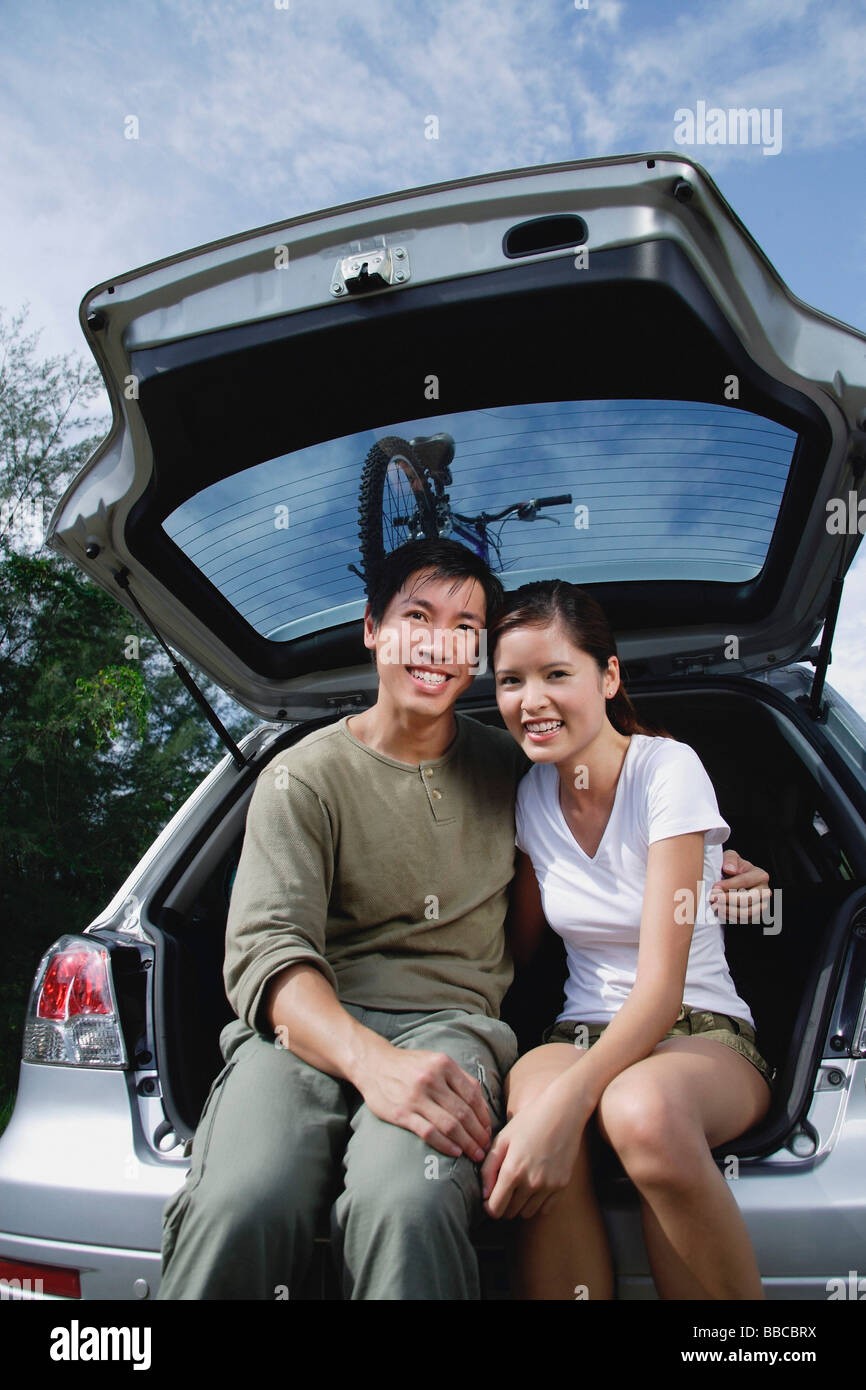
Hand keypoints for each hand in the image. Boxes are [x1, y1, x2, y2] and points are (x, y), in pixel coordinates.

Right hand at [355, 1040, 491, 1160]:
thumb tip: (481, 1103)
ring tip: (475, 1154)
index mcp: (443, 1065)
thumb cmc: (409, 1065)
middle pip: (463, 1113)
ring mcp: (416, 1097)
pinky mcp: (402, 1113)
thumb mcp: (435, 1060)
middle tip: (486, 1147)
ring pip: (449, 1125)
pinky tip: (455, 1152)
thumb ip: (457, 1078)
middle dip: (478, 1134)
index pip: (472, 1094)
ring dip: (466, 1143)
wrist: (373, 1064)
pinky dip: (445, 1145)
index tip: (489, 1130)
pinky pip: (429, 1133)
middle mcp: (431, 1079)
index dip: (483, 1116)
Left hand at [481, 1086, 585, 1219]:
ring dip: (520, 1205)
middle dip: (503, 1204)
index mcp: (513, 1171)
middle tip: (503, 1189)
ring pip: (527, 1213)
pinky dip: (537, 1204)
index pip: (495, 1208)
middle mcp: (531, 1183)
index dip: (488, 1206)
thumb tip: (484, 1194)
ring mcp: (549, 1186)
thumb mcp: (503, 1138)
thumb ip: (489, 1167)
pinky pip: (546, 1209)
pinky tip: (534, 1188)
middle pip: (510, 1213)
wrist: (563, 1112)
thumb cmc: (529, 1121)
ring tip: (518, 1187)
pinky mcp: (562, 1185)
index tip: (487, 1199)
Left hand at [709, 850, 770, 922]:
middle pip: (747, 900)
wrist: (736, 879)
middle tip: (713, 898)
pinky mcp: (755, 916)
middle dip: (728, 900)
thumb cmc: (734, 867)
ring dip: (727, 910)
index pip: (744, 882)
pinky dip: (730, 917)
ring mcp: (761, 905)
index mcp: (761, 876)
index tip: (715, 887)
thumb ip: (730, 859)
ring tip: (714, 905)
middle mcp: (765, 892)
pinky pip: (743, 921)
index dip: (728, 885)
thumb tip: (729, 869)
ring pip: (746, 913)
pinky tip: (720, 910)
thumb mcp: (731, 856)